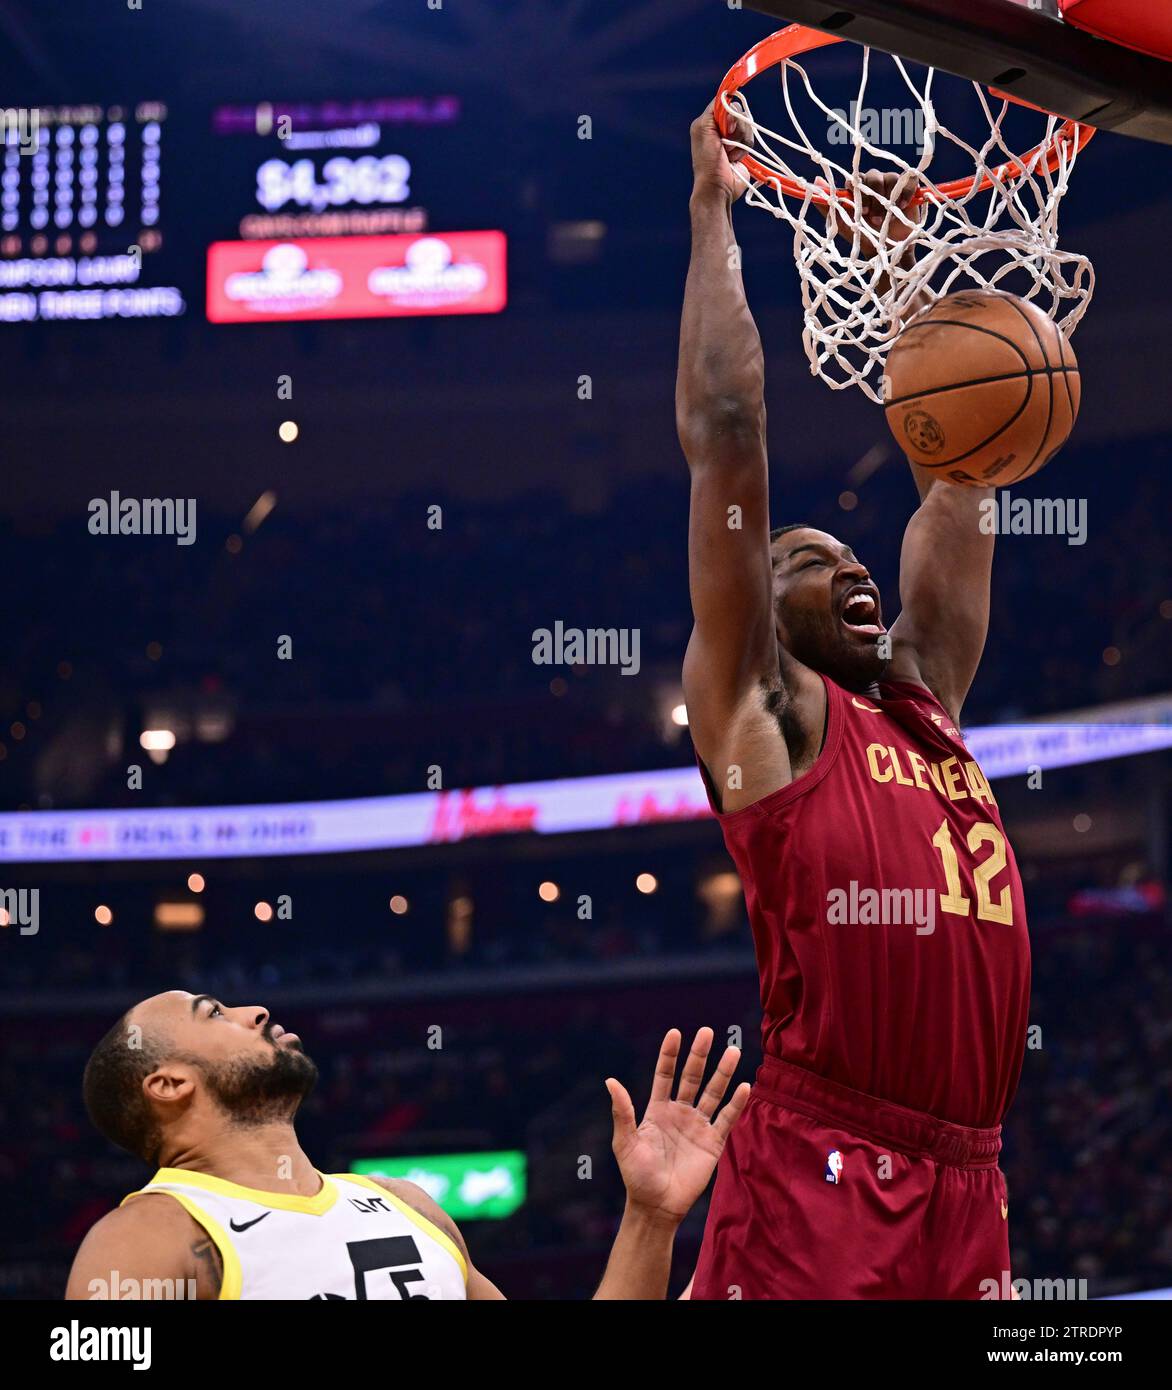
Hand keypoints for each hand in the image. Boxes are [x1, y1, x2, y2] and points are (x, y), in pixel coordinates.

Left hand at [607, 1027, 749, 1225]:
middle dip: (699, 1055)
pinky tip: (745, 1087)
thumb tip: (610, 1081)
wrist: (656, 1206)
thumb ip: (622, 1112)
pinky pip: (726, 1119)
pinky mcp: (712, 1143)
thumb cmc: (636, 1175)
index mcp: (657, 1109)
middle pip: (691, 1077)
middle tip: (707, 1032)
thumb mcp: (625, 1142)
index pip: (665, 1075)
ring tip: (732, 1051)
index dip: (670, 1055)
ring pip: (712, 1093)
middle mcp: (679, 1112)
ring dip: (722, 1073)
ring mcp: (697, 1126)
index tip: (675, 1033)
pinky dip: (736, 1104)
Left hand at [690, 101, 750, 204]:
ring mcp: (732, 138)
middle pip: (738, 112)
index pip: (723, 102)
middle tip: (725, 141)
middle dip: (735, 127)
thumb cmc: (707, 162)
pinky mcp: (742, 148)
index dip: (728, 109)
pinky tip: (735, 158)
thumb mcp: (703, 129)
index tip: (727, 121)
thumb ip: (714, 110)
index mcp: (707, 122)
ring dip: (739, 140)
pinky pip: (751, 137)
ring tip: (729, 153)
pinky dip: (745, 148)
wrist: (718, 187)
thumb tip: (728, 96)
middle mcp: (720, 128)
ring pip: (746, 124)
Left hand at [820, 169, 922, 264]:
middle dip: (873, 197)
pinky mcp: (909, 191)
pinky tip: (902, 205)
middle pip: (873, 176)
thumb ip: (828, 205)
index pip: (856, 179)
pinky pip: (909, 180)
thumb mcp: (841, 223)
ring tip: (886, 218)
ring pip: (890, 177)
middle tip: (872, 218)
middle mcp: (874, 184)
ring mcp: (892, 186)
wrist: (884, 251)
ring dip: (887, 198)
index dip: (857, 192)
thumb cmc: (862, 236)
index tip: (860, 212)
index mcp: (858, 189)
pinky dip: (906, 191)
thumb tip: (816, 180)